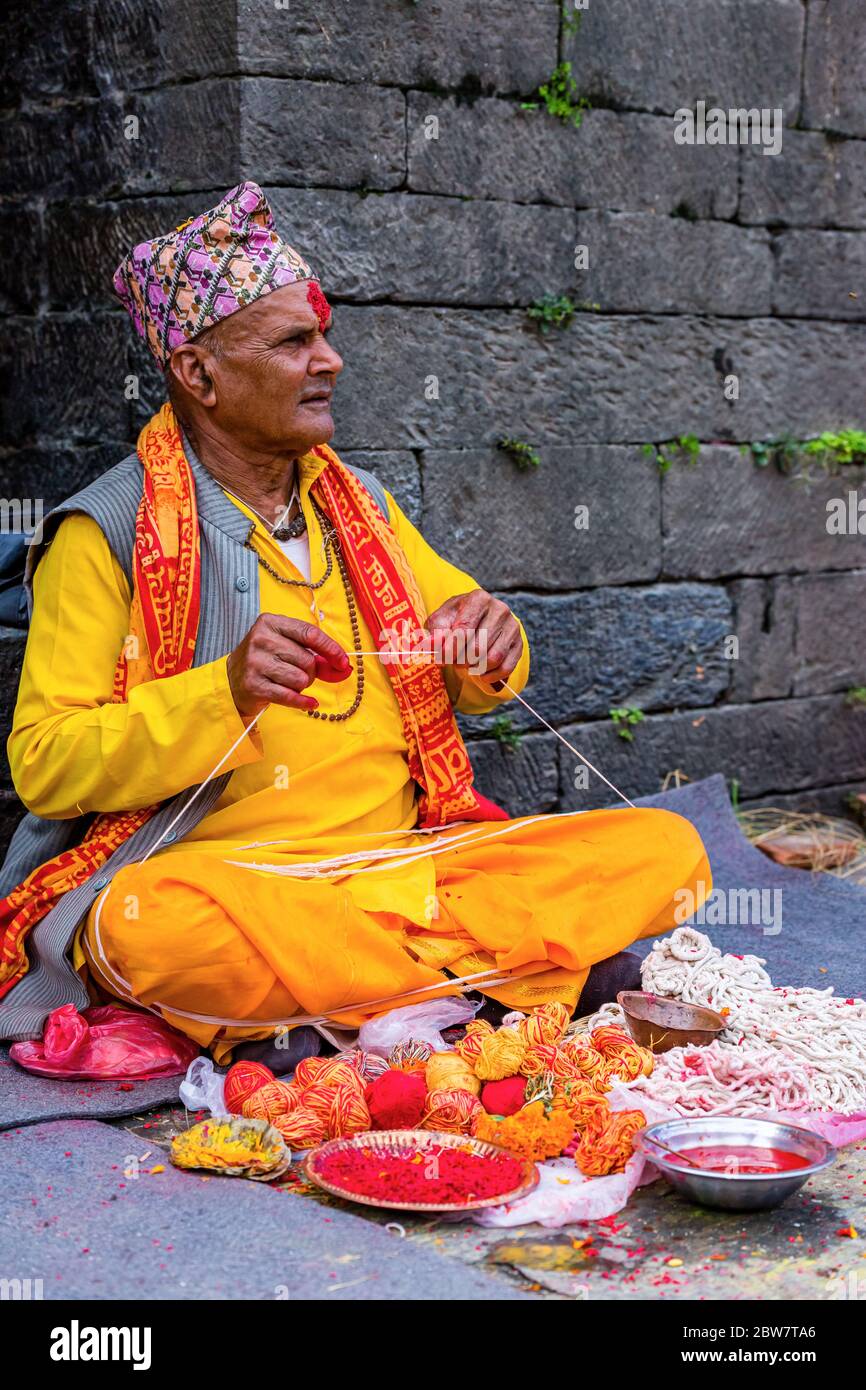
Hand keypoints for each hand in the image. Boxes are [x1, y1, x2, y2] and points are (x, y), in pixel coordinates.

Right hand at [226, 613, 349, 718]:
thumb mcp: (287, 648)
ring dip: (302, 686)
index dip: (331, 649)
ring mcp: (255, 662)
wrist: (233, 680)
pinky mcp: (254, 685)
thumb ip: (316, 655)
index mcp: (271, 622)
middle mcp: (261, 639)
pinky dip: (303, 702)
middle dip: (311, 672)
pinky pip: (290, 696)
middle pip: (307, 660)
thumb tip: (343, 669)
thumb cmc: (267, 660)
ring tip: (289, 683)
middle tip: (299, 674)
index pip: (310, 634)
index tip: (343, 662)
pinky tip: (309, 703)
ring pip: (300, 679)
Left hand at [426, 589, 522, 684]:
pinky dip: (491, 676)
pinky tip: (481, 674)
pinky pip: (506, 667)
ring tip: (466, 665)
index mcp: (478, 598)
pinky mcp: (519, 643)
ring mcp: (512, 626)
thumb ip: (435, 633)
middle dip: (462, 660)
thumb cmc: (456, 619)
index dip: (450, 649)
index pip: (464, 629)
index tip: (442, 659)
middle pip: (478, 647)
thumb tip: (433, 645)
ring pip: (493, 658)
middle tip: (454, 661)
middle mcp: (499, 609)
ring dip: (475, 668)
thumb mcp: (440, 621)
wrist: (477, 619)